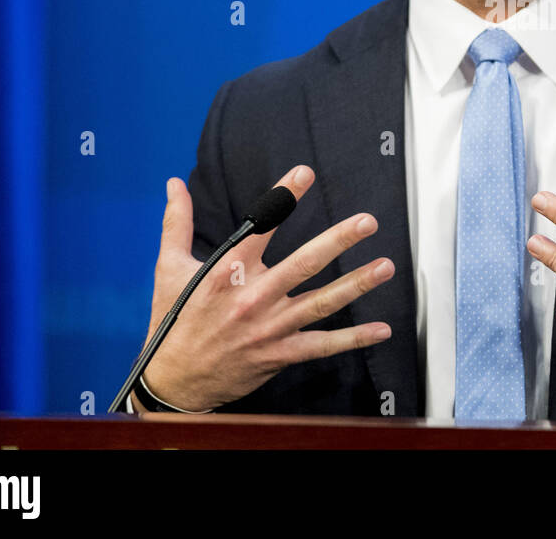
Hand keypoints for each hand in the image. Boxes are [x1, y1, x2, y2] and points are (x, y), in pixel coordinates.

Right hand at [138, 165, 393, 411]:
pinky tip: (382, 329)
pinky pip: (323, 345)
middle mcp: (252, 297)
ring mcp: (269, 328)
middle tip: (368, 222)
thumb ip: (176, 223)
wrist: (173, 381)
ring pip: (321, 303)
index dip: (283, 197)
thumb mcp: (169, 268)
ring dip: (357, 284)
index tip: (305, 173)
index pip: (260, 226)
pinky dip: (354, 338)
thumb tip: (174, 183)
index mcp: (226, 272)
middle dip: (339, 241)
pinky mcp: (279, 354)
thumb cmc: (173, 320)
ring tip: (386, 266)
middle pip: (303, 263)